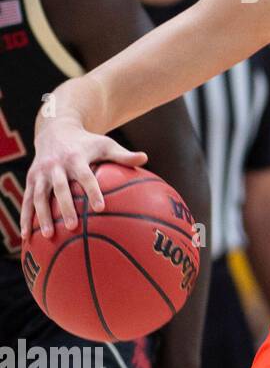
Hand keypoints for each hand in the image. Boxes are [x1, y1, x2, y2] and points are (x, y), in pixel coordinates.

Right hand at [20, 115, 146, 238]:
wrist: (55, 130)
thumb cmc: (87, 142)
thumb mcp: (105, 144)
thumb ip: (123, 155)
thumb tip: (145, 158)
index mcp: (75, 158)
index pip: (85, 176)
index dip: (92, 191)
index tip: (100, 208)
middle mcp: (55, 165)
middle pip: (59, 188)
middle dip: (65, 207)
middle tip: (72, 226)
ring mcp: (40, 173)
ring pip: (38, 196)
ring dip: (42, 216)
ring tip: (49, 235)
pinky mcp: (30, 179)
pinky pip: (26, 200)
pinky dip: (25, 218)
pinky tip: (27, 237)